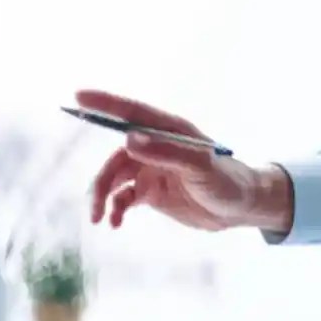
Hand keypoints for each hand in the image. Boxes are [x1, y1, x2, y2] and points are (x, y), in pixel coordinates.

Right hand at [77, 90, 292, 233]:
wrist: (241, 208)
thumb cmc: (227, 180)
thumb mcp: (200, 166)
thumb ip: (167, 152)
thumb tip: (129, 139)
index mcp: (170, 131)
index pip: (132, 113)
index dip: (105, 103)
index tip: (79, 96)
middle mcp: (157, 146)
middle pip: (116, 155)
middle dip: (101, 179)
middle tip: (94, 204)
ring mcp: (152, 168)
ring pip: (115, 179)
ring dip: (103, 197)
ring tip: (99, 219)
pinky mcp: (151, 191)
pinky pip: (123, 197)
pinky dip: (115, 209)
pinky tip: (115, 224)